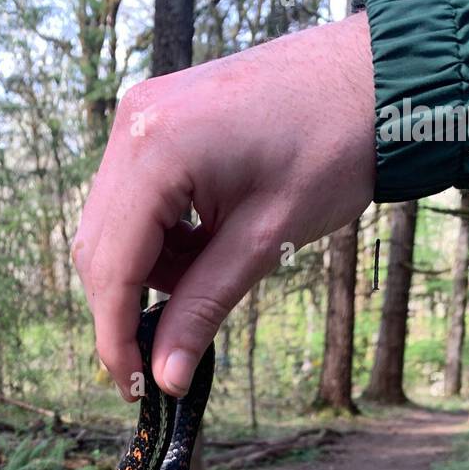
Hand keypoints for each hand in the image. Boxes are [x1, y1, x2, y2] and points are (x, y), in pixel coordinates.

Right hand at [73, 12, 375, 401]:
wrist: (369, 81)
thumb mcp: (264, 242)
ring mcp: (138, 119)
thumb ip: (203, 310)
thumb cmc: (331, 148)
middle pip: (99, 250)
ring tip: (209, 277)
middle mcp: (130, 128)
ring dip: (148, 274)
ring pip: (111, 229)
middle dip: (126, 311)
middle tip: (161, 361)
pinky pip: (133, 201)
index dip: (116, 338)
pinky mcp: (153, 122)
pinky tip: (204, 245)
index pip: (112, 268)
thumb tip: (166, 378)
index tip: (134, 389)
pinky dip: (159, 241)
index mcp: (154, 152)